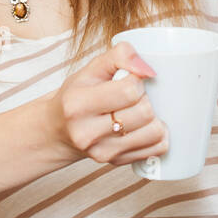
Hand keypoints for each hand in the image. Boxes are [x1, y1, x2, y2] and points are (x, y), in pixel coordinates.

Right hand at [48, 41, 168, 165]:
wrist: (58, 130)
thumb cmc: (77, 96)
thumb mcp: (91, 68)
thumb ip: (120, 55)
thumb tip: (149, 69)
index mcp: (78, 104)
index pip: (129, 91)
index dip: (137, 81)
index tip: (130, 80)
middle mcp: (87, 133)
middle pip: (144, 112)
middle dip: (146, 99)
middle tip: (134, 97)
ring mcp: (102, 151)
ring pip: (154, 132)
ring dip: (155, 118)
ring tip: (140, 111)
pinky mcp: (115, 162)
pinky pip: (156, 148)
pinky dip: (158, 135)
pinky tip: (145, 127)